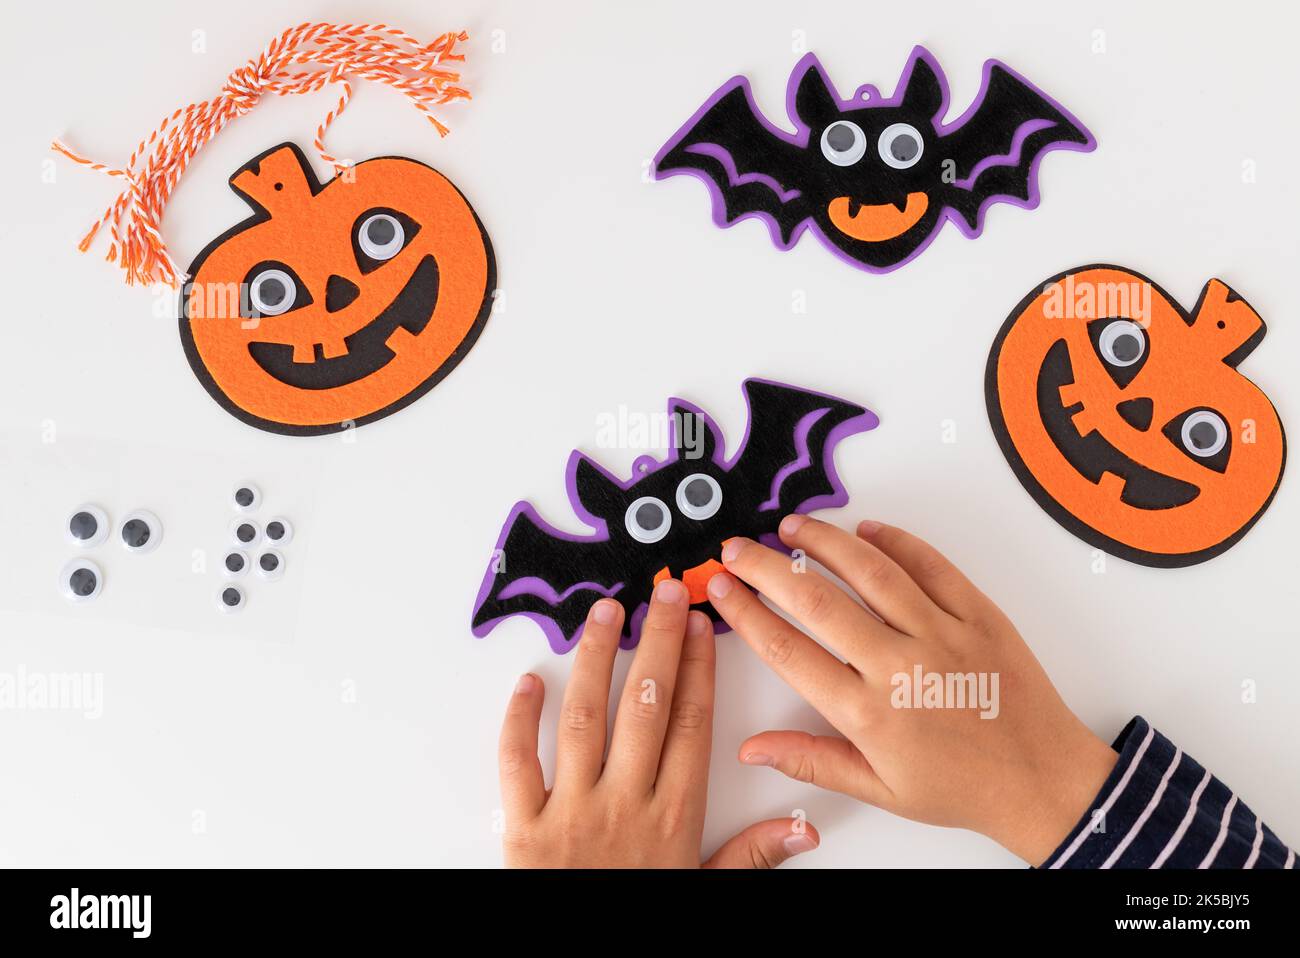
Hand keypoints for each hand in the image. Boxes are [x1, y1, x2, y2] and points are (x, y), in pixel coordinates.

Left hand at [498, 579, 819, 867]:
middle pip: (646, 706)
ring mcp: (570, 812)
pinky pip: (517, 762)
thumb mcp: (705, 893)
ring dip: (596, 661)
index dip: (699, 668)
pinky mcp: (523, 827)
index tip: (702, 625)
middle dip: (657, 642)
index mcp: (673, 817)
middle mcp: (624, 804)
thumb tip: (806, 826)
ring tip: (604, 613)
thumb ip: (753, 858)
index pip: (691, 725)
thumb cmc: (640, 921)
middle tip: (664, 592)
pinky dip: (519, 719)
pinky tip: (532, 680)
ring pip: (585, 720)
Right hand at [705, 516, 1117, 865]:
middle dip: (767, 567)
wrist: (1043, 780)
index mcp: (869, 714)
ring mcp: (943, 635)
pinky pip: (932, 566)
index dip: (745, 613)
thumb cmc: (962, 787)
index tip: (722, 589)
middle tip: (739, 548)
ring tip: (793, 525)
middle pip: (817, 601)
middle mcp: (900, 668)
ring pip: (872, 571)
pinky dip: (897, 542)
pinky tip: (867, 529)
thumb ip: (811, 760)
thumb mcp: (878, 788)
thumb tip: (752, 749)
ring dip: (825, 541)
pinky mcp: (979, 614)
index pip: (788, 650)